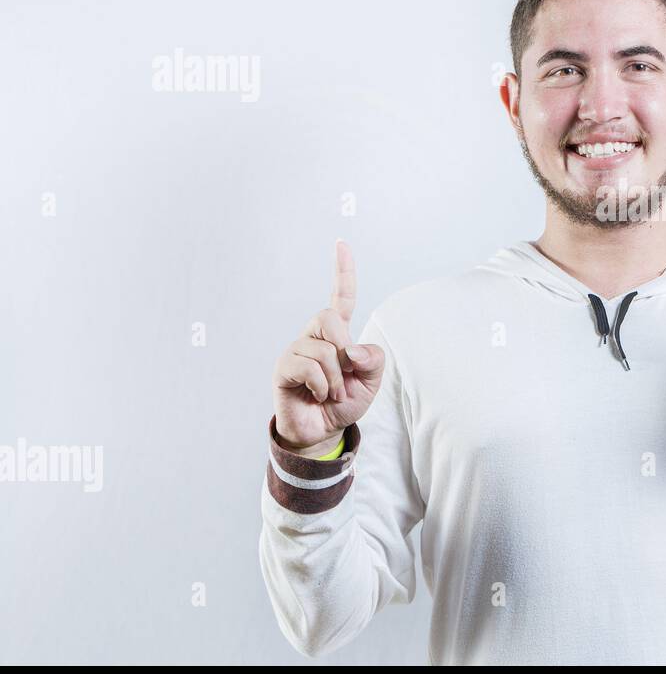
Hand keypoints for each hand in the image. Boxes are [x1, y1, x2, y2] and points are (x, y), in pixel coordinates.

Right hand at [271, 239, 386, 450]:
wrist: (323, 430)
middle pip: (329, 317)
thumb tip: (352, 350)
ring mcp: (296, 350)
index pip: (341, 297)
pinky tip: (320, 395)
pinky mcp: (284, 368)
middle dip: (344, 348)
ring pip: (323, 349)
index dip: (342, 271)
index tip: (341, 243)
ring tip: (333, 394)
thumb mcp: (372, 380)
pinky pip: (309, 367)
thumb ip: (373, 359)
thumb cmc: (345, 401)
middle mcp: (314, 336)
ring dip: (337, 379)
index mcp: (337, 334)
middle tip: (346, 377)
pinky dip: (324, 386)